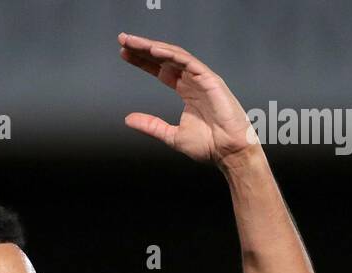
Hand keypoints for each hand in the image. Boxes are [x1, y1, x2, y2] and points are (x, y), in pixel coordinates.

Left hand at [118, 33, 255, 165]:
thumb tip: (129, 119)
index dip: (143, 61)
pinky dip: (172, 55)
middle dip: (143, 48)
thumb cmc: (208, 146)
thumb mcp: (171, 135)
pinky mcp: (209, 79)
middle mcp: (192, 80)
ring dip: (153, 46)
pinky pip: (188, 62)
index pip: (160, 70)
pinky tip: (155, 50)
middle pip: (164, 58)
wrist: (228, 152)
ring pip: (174, 55)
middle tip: (123, 40)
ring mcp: (201, 78)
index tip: (124, 54)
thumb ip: (151, 125)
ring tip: (134, 42)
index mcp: (186, 91)